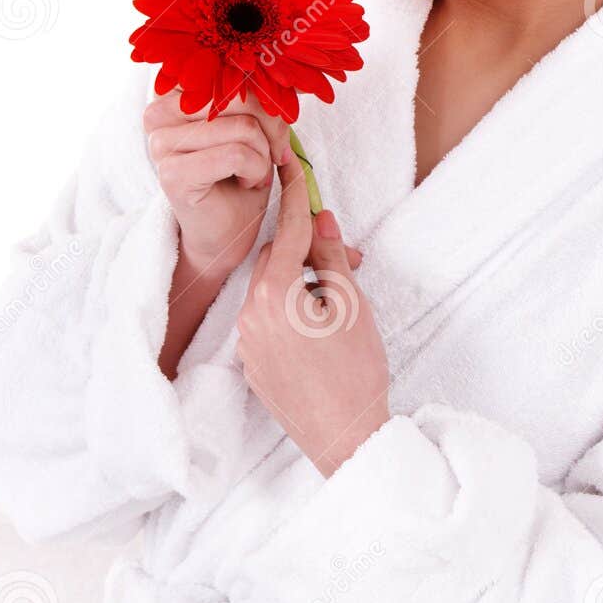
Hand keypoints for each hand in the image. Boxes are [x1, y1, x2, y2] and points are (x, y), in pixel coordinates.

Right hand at [143, 80, 362, 279]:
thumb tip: (284, 74)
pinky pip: (236, 154)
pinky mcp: (171, 173)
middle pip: (239, 94)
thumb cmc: (241, 174)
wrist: (226, 231)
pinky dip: (255, 170)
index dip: (267, 98)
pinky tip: (245, 183)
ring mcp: (160, 143)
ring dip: (263, 154)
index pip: (233, 70)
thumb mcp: (256, 123)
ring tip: (253, 171)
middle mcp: (159, 110)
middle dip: (272, 127)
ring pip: (242, 126)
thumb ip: (260, 93)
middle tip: (270, 154)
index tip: (274, 127)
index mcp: (176, 91)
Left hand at [235, 158, 390, 476]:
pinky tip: (319, 327)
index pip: (287, 233)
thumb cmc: (355, 370)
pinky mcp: (251, 365)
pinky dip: (288, 310)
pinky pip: (265, 320)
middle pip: (274, 260)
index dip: (296, 197)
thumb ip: (331, 257)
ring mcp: (246, 342)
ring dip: (298, 282)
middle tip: (348, 257)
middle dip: (306, 251)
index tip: (293, 164)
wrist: (344, 437)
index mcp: (274, 295)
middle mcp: (249, 315)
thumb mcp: (352, 304)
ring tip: (338, 297)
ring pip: (268, 291)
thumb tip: (320, 221)